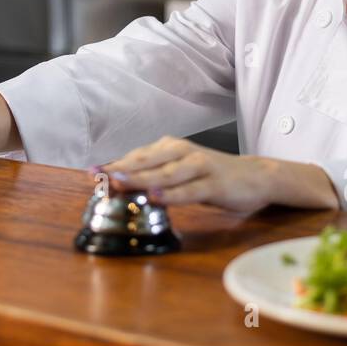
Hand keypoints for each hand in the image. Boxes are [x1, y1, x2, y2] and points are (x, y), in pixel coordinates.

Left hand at [99, 136, 280, 211]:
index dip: (114, 164)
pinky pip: (190, 190)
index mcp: (170, 148)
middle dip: (119, 169)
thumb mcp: (180, 172)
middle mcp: (182, 152)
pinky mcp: (214, 183)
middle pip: (145, 161)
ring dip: (140, 178)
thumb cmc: (211, 174)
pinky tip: (156, 198)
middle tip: (96, 177)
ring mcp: (199, 166)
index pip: (136, 156)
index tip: (91, 173)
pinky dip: (172, 194)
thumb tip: (120, 184)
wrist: (255, 176)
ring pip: (165, 173)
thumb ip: (154, 175)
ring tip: (118, 182)